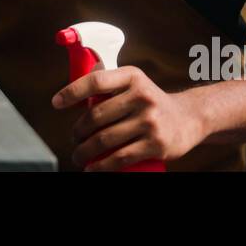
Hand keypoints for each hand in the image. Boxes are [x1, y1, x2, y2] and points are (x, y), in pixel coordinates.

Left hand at [51, 66, 205, 170]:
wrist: (189, 118)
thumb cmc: (151, 102)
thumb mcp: (134, 83)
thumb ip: (108, 83)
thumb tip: (73, 91)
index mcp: (132, 77)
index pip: (96, 81)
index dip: (72, 92)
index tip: (56, 103)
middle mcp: (142, 96)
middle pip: (96, 116)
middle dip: (78, 131)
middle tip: (74, 139)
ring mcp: (150, 121)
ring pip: (105, 139)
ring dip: (84, 152)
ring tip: (78, 155)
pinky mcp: (156, 144)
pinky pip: (120, 158)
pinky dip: (101, 166)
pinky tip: (91, 169)